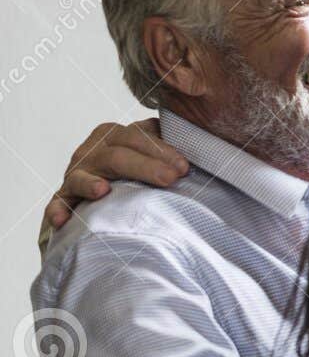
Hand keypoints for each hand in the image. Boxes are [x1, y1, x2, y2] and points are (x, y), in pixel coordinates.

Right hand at [45, 119, 187, 228]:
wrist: (110, 193)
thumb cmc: (142, 170)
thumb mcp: (154, 153)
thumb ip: (169, 144)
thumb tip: (201, 139)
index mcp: (117, 135)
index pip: (138, 137)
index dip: (161, 150)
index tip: (184, 166)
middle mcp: (94, 150)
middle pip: (117, 155)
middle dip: (145, 166)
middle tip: (171, 178)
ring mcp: (77, 173)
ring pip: (84, 176)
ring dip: (91, 183)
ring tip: (104, 190)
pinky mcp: (65, 196)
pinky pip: (59, 203)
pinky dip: (59, 210)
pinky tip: (62, 221)